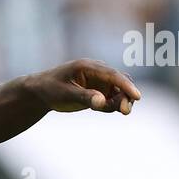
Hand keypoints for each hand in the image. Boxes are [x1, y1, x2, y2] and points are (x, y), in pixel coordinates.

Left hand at [26, 60, 140, 115]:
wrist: (41, 92)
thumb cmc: (51, 89)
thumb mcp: (65, 94)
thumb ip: (84, 97)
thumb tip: (102, 101)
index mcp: (88, 66)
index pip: (113, 75)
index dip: (126, 86)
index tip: (137, 97)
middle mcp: (98, 72)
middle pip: (121, 82)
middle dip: (126, 96)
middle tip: (124, 111)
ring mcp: (100, 81)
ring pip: (119, 91)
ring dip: (119, 102)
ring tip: (102, 109)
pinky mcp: (99, 91)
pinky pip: (112, 99)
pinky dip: (112, 105)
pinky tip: (98, 108)